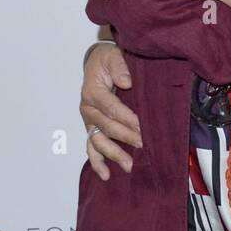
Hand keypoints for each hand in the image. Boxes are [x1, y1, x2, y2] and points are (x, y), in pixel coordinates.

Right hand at [80, 42, 141, 180]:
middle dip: (126, 137)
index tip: (142, 126)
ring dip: (113, 154)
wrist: (97, 63)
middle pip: (107, 127)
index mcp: (92, 91)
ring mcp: (89, 121)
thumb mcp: (113, 56)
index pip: (111, 107)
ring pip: (99, 141)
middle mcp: (87, 108)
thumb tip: (126, 82)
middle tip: (143, 145)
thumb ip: (119, 67)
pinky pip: (92, 148)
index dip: (127, 118)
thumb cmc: (107, 60)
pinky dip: (97, 162)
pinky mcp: (92, 129)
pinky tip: (106, 175)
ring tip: (129, 166)